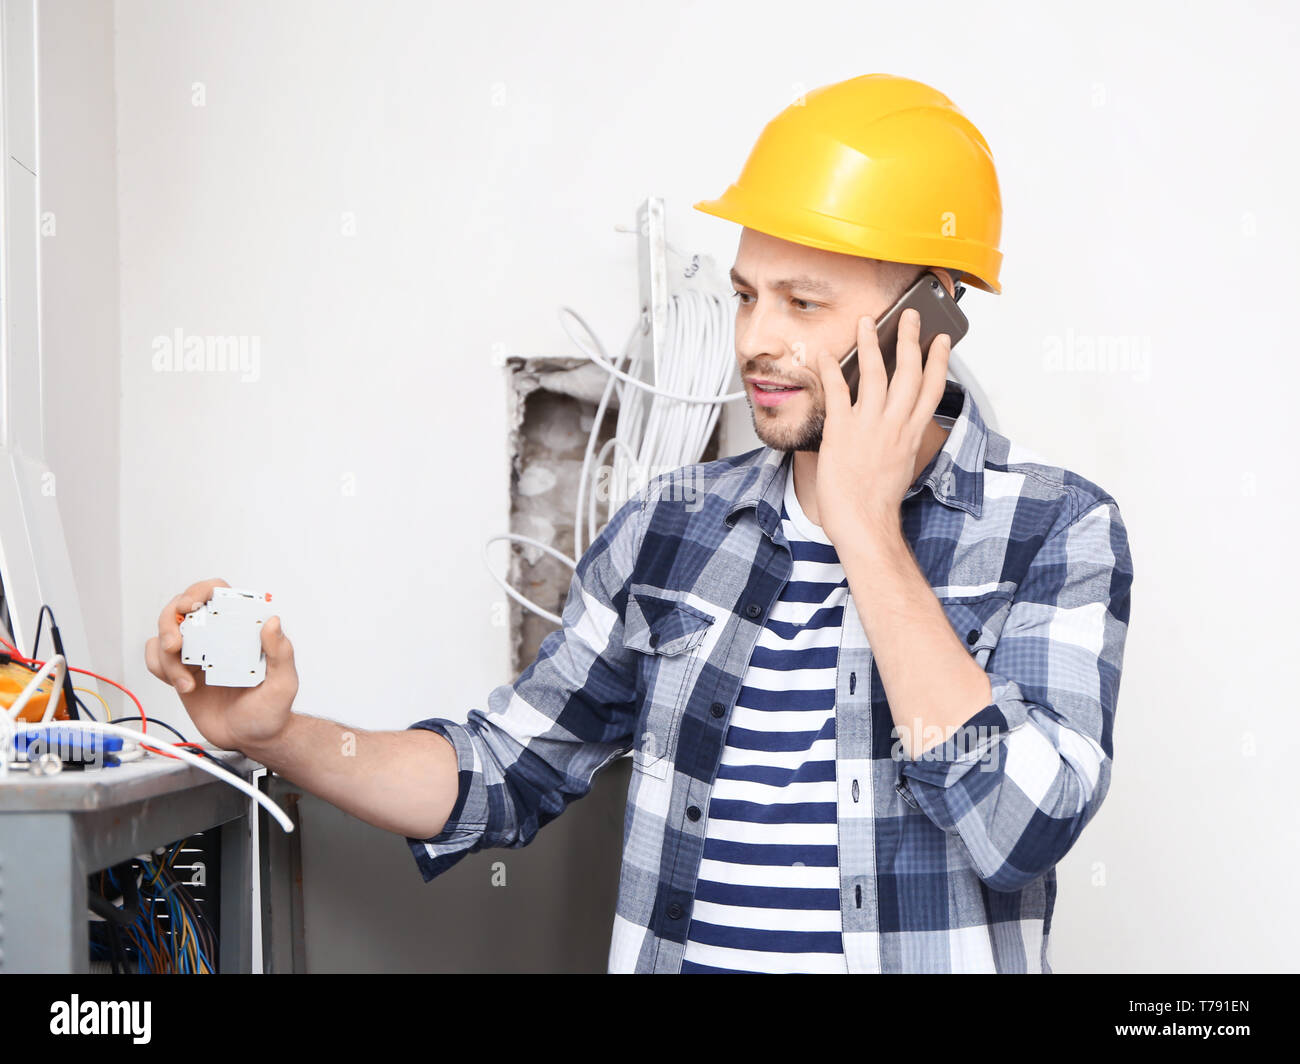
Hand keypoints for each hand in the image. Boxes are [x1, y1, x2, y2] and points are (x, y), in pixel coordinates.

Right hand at [144, 577, 298, 752]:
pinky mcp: (181, 671)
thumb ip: (281, 653)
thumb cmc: (271, 709)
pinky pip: (157, 659)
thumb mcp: (284, 683)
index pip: (218, 593)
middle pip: (180, 609)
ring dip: (166, 655)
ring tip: (185, 683)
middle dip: (170, 622)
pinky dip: (160, 668)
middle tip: (175, 644)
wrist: (252, 739)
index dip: (200, 591)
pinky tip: (182, 686)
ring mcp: (197, 652)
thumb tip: (273, 623)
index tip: (192, 606)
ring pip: (164, 635)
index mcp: (242, 628)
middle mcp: (217, 635)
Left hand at [811, 307, 950, 547]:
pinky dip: (831, 370)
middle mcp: (894, 424)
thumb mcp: (901, 465)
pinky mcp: (842, 430)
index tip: (940, 341)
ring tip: (866, 322)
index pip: (932, 389)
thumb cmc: (877, 502)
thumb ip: (900, 439)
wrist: (863, 523)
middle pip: (908, 371)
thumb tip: (896, 423)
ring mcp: (869, 425)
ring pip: (875, 372)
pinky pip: (837, 392)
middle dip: (910, 339)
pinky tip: (826, 354)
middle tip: (909, 316)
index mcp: (911, 434)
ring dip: (871, 343)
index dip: (939, 361)